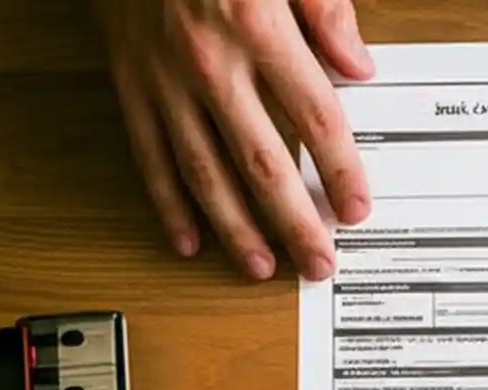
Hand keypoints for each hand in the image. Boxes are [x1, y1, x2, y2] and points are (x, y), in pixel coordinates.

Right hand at [94, 0, 373, 281]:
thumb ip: (326, 9)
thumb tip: (358, 66)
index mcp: (257, 27)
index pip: (315, 118)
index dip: (342, 170)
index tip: (357, 208)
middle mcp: (209, 62)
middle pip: (264, 163)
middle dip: (295, 222)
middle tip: (318, 261)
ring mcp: (163, 80)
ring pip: (205, 173)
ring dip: (235, 228)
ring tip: (261, 266)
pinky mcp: (129, 84)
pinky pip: (149, 155)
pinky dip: (167, 203)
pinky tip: (187, 238)